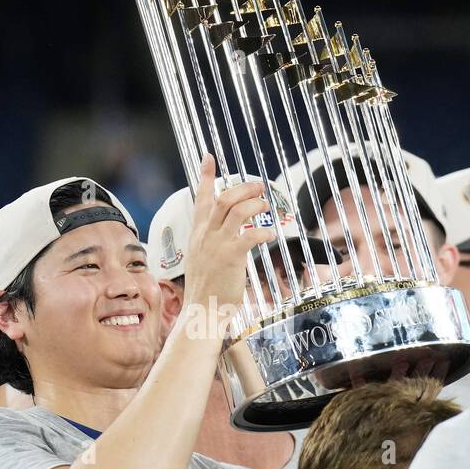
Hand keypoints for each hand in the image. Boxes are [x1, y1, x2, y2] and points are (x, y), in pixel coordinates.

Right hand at [182, 155, 275, 331]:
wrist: (201, 311)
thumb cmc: (206, 289)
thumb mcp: (202, 258)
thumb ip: (211, 241)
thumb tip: (226, 233)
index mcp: (198, 233)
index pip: (201, 198)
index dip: (206, 176)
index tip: (209, 157)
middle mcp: (206, 235)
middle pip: (224, 198)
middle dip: (244, 187)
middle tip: (260, 185)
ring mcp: (217, 245)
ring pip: (237, 210)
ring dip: (256, 204)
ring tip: (267, 205)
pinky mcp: (231, 257)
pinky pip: (250, 235)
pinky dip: (264, 231)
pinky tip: (271, 234)